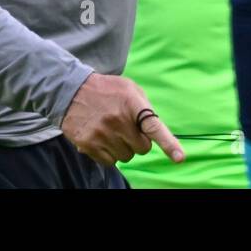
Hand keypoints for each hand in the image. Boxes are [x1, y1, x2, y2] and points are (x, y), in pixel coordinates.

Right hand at [60, 73, 183, 166]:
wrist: (70, 90)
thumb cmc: (105, 90)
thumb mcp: (128, 88)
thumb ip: (144, 107)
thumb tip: (154, 131)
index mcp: (131, 102)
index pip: (153, 126)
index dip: (168, 143)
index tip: (180, 158)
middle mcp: (118, 120)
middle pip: (142, 148)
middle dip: (138, 141)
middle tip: (126, 128)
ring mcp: (102, 134)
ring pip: (127, 157)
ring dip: (122, 148)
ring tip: (111, 131)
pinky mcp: (89, 145)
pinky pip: (111, 163)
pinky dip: (109, 154)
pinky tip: (101, 138)